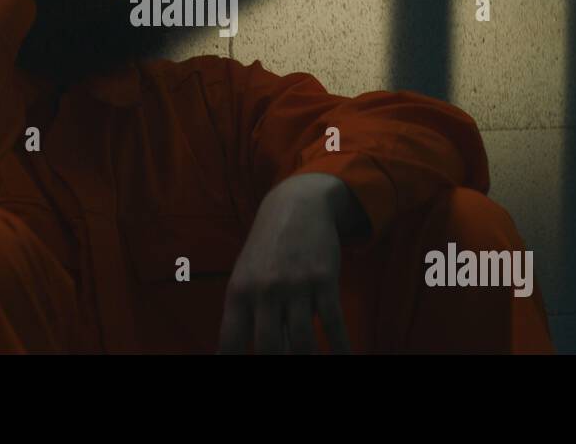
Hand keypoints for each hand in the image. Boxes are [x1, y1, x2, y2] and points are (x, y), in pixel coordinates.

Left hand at [217, 173, 359, 353]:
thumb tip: (243, 353)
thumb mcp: (246, 277)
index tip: (243, 371)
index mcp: (238, 293)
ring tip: (315, 364)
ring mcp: (294, 285)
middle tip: (285, 370)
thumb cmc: (267, 250)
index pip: (231, 342)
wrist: (296, 205)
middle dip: (276, 364)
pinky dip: (340, 347)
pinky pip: (333, 323)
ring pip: (302, 342)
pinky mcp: (323, 279)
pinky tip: (345, 357)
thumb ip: (245, 315)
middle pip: (268, 348)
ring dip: (309, 360)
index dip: (234, 363)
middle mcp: (263, 291)